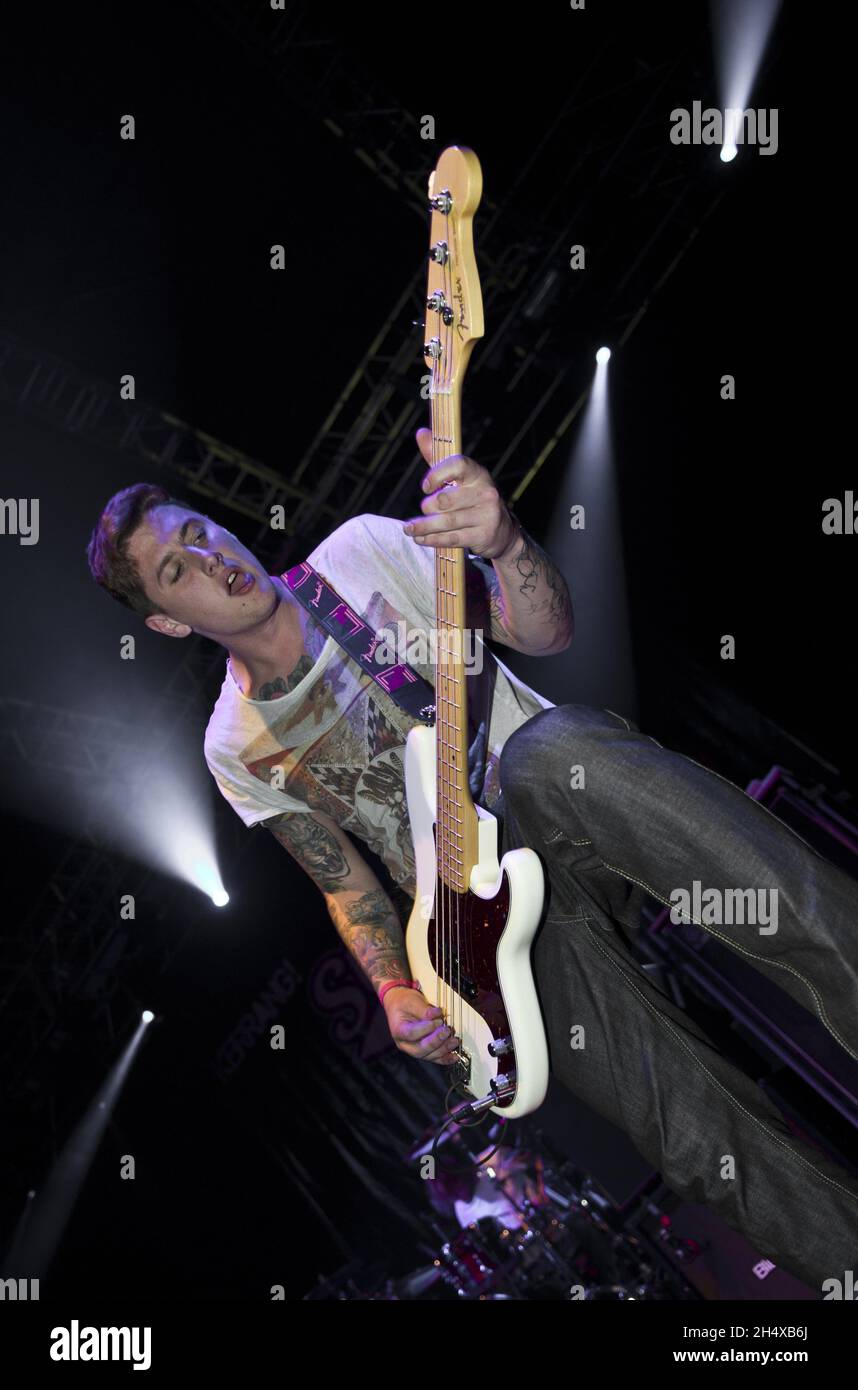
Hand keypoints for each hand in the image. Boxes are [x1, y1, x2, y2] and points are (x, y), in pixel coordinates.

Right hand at [383, 986, 459, 1065]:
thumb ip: (424, 1009)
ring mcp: (413, 1049)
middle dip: (436, 1042)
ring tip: (454, 1041)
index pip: (412, 1034)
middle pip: (420, 1050)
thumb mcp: (411, 1001)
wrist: (400, 1006)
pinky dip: (445, 1058)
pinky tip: (454, 1056)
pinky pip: (434, 1058)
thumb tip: (437, 1014)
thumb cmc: (404, 1004)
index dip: (426, 1029)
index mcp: (399, 1030)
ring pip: (428, 1056)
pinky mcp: (423, 1051)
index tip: (439, 1021)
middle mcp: (405, 1044)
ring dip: (443, 1050)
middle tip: (447, 1031)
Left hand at [404, 428, 519, 559]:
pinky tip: (420, 539)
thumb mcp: (459, 478)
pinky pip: (451, 538)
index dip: (438, 474)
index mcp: (478, 474)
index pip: (459, 465)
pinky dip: (432, 539)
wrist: (503, 532)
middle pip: (446, 500)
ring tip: (409, 529)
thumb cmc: (473, 500)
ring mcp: (487, 516)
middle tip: (423, 510)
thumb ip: (438, 457)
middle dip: (428, 507)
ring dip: (423, 527)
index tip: (425, 486)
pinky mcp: (483, 536)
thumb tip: (422, 433)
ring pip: (446, 522)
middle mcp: (486, 493)